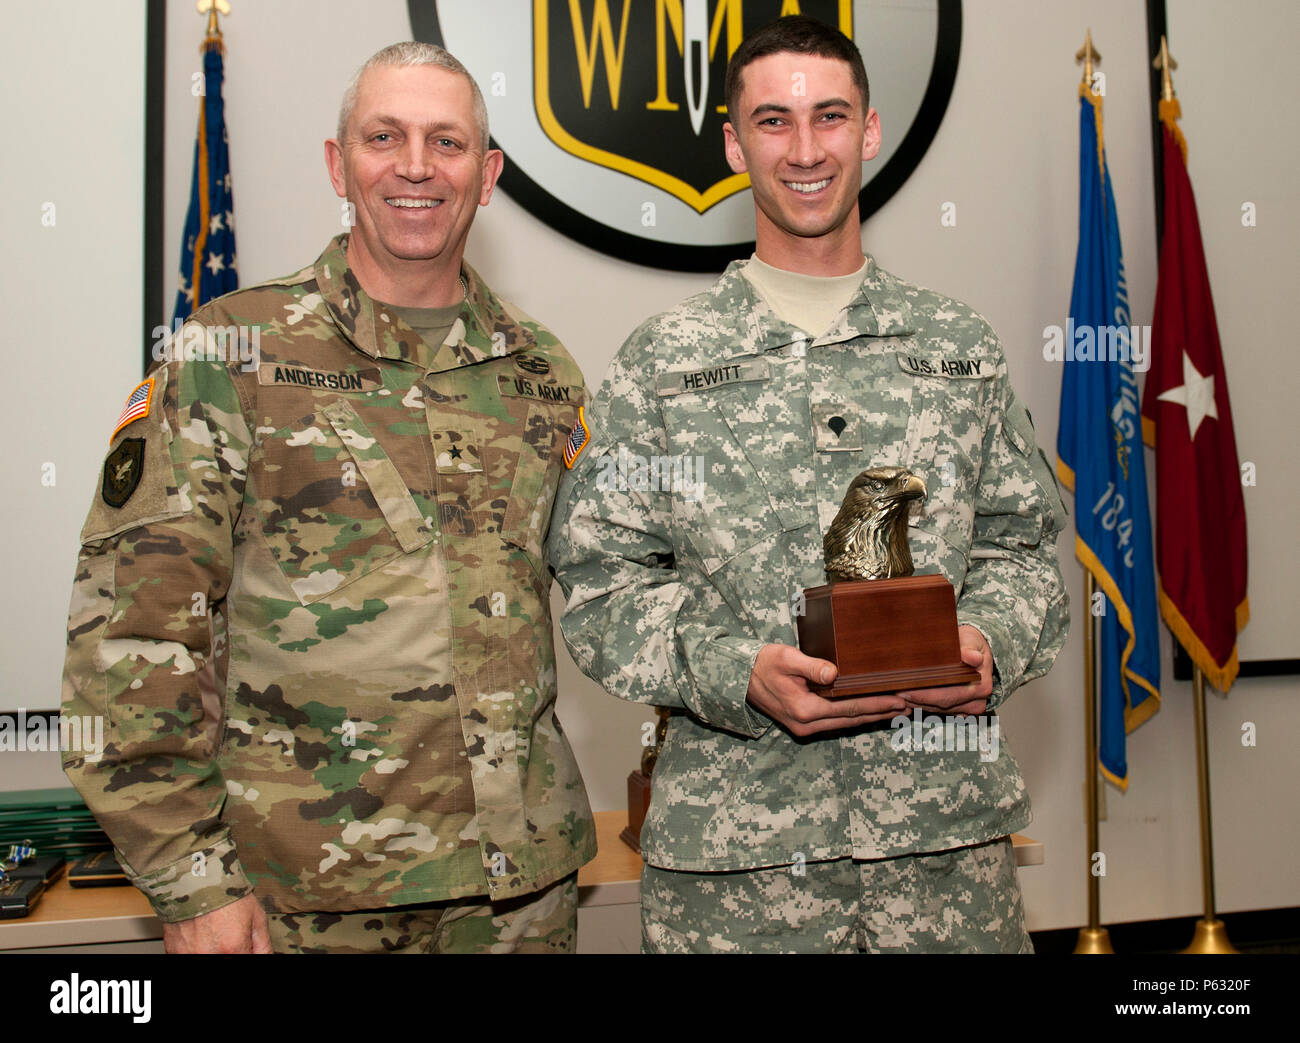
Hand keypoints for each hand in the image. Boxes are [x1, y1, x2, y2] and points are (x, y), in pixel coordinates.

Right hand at [162, 893, 271, 953]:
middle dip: (230, 949)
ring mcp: (189, 954)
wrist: (195, 879)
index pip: (246, 962)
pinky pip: (189, 955)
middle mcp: (209, 955)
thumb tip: (266, 958)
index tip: (245, 945)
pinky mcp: (174, 951)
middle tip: (228, 934)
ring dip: (212, 949)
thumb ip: (263, 944)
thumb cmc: (227, 894)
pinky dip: (195, 948)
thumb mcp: (256, 916)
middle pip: (227, 958)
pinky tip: (199, 933)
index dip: (247, 952)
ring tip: (213, 932)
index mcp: (233, 949)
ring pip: (207, 957)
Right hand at [746, 643, 907, 737]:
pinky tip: (868, 710)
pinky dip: (854, 715)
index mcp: (804, 709)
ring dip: (870, 715)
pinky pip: (836, 721)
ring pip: (845, 723)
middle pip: (852, 719)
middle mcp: (806, 724)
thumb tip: (834, 673)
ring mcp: (804, 727)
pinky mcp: (803, 724)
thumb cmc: (762, 664)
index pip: (850, 707)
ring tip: (895, 710)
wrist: (739, 677)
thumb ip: (811, 666)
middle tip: (907, 707)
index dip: (876, 704)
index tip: (899, 701)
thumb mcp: (785, 658)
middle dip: (880, 713)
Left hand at [897, 624, 993, 715]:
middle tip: (895, 693)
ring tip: (897, 695)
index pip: (949, 695)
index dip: (926, 695)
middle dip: (917, 700)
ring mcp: (969, 707)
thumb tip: (973, 658)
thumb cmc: (971, 643)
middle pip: (942, 705)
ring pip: (939, 709)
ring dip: (918, 703)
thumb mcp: (970, 641)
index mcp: (981, 686)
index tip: (906, 691)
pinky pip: (939, 709)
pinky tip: (908, 698)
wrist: (977, 650)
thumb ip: (969, 650)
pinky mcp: (961, 709)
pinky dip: (923, 704)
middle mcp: (977, 701)